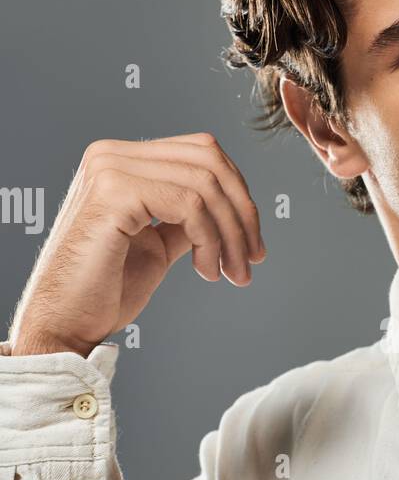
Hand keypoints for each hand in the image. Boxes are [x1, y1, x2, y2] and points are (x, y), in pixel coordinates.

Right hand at [8, 131, 266, 356]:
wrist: (65, 325)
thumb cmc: (103, 293)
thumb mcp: (157, 246)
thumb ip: (184, 220)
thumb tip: (227, 212)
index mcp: (120, 161)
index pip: (201, 153)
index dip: (239, 195)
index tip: (252, 244)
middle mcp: (111, 155)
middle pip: (209, 160)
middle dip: (243, 213)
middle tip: (252, 259)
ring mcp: (110, 169)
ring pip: (205, 184)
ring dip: (230, 235)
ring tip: (229, 272)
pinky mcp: (114, 194)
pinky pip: (189, 205)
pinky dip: (209, 240)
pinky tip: (205, 271)